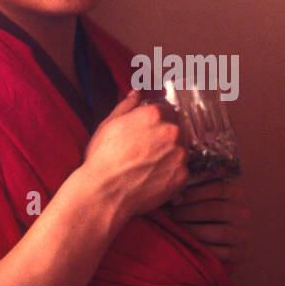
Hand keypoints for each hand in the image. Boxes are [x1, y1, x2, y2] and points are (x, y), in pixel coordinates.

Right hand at [82, 91, 188, 219]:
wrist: (105, 192)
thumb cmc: (103, 158)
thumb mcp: (109, 124)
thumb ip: (127, 106)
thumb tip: (136, 93)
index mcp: (155, 115)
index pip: (167, 111)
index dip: (158, 121)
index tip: (150, 131)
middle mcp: (172, 132)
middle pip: (177, 130)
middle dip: (166, 138)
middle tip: (148, 151)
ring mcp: (179, 155)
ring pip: (181, 151)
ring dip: (170, 155)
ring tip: (149, 166)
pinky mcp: (182, 177)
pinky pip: (181, 172)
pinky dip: (171, 175)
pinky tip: (153, 179)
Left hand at [164, 177, 250, 262]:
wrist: (219, 238)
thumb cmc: (204, 212)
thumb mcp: (202, 197)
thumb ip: (192, 190)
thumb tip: (173, 192)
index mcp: (236, 192)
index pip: (218, 188)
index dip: (193, 193)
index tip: (173, 198)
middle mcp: (243, 212)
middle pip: (216, 210)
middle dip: (188, 212)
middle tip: (168, 214)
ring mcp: (242, 234)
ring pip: (218, 232)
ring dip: (192, 230)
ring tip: (174, 228)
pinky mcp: (239, 253)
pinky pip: (220, 252)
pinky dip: (201, 248)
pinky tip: (186, 244)